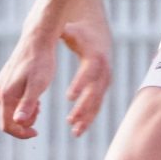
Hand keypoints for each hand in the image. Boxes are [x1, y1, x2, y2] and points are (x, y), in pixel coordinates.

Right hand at [0, 16, 61, 139]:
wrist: (37, 40)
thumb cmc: (41, 62)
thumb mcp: (38, 85)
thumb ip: (28, 104)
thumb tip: (18, 122)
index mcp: (6, 95)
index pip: (8, 126)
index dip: (21, 134)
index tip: (37, 132)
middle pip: (8, 120)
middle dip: (24, 122)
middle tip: (41, 110)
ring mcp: (0, 86)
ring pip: (9, 110)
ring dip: (24, 113)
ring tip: (39, 103)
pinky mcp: (5, 81)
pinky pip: (10, 101)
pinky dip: (22, 104)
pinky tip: (35, 97)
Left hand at [57, 0, 113, 136]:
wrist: (97, 30)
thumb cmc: (79, 29)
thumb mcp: (70, 29)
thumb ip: (62, 33)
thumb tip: (54, 30)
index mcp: (95, 55)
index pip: (90, 71)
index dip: (80, 83)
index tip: (68, 96)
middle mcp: (104, 69)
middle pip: (96, 91)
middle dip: (84, 107)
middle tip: (69, 120)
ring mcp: (105, 79)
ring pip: (98, 101)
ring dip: (87, 117)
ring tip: (73, 131)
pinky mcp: (102, 86)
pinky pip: (97, 104)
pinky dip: (88, 116)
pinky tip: (77, 128)